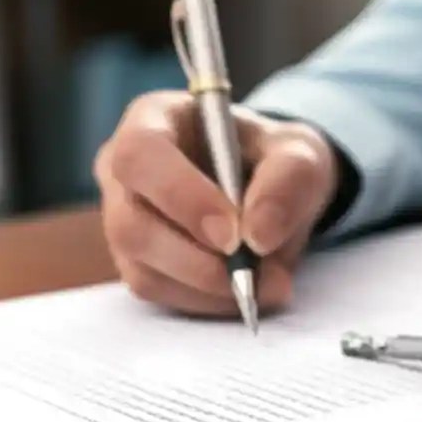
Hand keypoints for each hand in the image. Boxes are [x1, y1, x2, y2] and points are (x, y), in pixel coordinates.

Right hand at [95, 91, 339, 315]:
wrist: (270, 189)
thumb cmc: (273, 158)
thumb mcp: (299, 153)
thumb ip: (288, 180)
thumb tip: (259, 236)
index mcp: (152, 120)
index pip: (141, 155)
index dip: (181, 197)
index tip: (232, 234)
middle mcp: (123, 171)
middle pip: (130, 224)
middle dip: (195, 260)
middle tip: (254, 274)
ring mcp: (123, 219)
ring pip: (143, 269)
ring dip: (208, 288)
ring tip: (268, 283)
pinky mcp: (138, 262)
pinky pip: (160, 294)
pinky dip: (207, 301)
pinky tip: (247, 290)